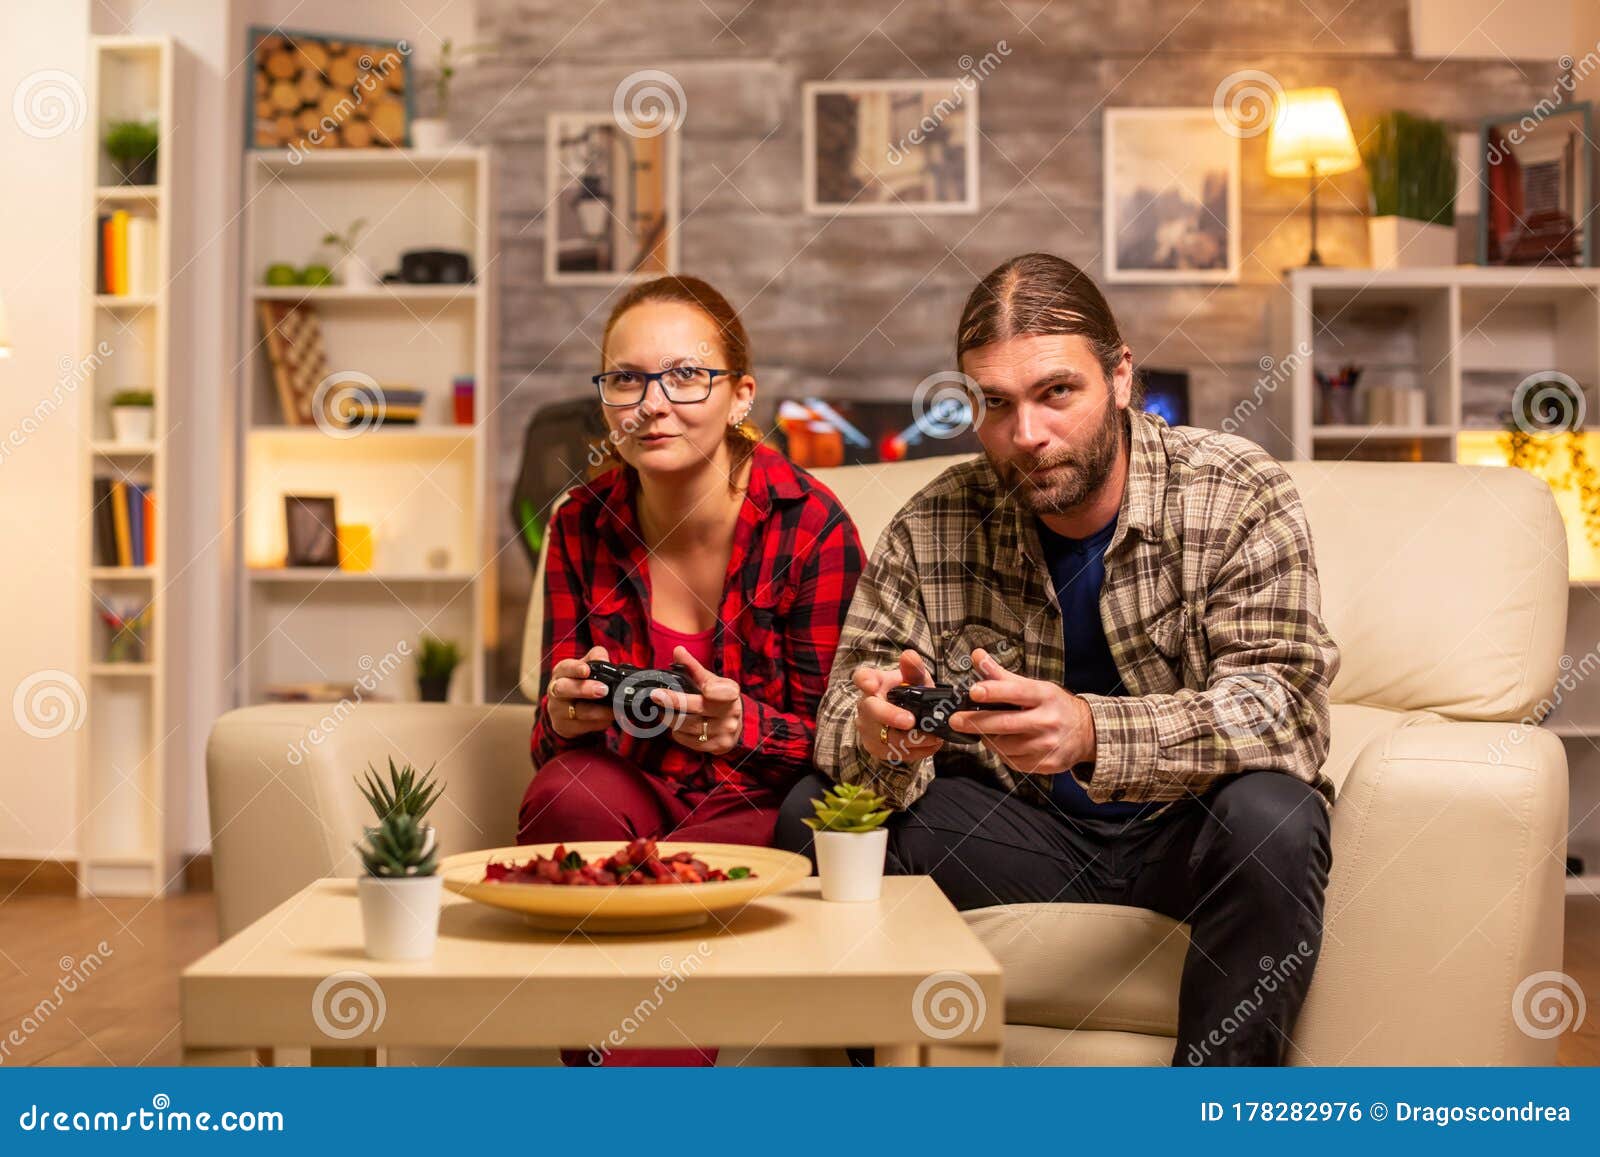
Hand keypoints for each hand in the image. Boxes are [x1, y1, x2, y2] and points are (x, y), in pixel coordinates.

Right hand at [546, 645, 612, 738]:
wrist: (565, 710)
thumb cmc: (578, 683)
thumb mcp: (586, 667)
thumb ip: (596, 657)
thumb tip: (603, 658)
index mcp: (561, 672)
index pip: (565, 668)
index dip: (576, 668)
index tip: (587, 670)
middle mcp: (555, 690)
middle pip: (564, 688)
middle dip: (584, 689)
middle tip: (603, 690)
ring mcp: (558, 710)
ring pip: (576, 711)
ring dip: (598, 711)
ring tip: (613, 709)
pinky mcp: (564, 726)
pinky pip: (582, 726)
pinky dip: (598, 723)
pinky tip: (608, 720)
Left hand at [650, 646, 744, 755]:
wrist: (736, 723)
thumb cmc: (719, 698)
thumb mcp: (710, 680)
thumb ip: (693, 667)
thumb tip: (678, 650)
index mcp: (731, 693)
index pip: (723, 691)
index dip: (713, 690)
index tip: (703, 688)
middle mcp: (730, 714)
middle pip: (696, 708)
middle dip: (673, 701)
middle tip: (655, 695)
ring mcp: (724, 732)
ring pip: (687, 726)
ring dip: (669, 718)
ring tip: (661, 711)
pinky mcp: (716, 747)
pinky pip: (688, 740)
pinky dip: (677, 732)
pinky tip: (674, 725)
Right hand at [854, 649, 944, 764]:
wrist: (902, 718)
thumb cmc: (908, 693)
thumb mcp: (914, 679)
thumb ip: (913, 668)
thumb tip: (909, 655)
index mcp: (874, 683)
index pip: (862, 678)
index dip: (865, 681)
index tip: (871, 684)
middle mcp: (866, 707)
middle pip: (872, 711)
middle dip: (891, 716)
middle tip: (910, 721)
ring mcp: (869, 729)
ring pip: (886, 738)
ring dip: (912, 739)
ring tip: (934, 736)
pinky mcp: (877, 748)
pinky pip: (896, 753)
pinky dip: (917, 751)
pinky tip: (932, 745)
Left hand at [947, 648, 1094, 774]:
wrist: (1086, 732)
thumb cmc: (1053, 705)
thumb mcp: (1033, 686)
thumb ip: (1001, 675)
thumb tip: (977, 655)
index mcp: (1044, 696)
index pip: (1016, 692)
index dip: (994, 691)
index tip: (974, 691)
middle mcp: (1047, 720)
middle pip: (1005, 723)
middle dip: (976, 722)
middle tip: (956, 720)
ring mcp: (1048, 745)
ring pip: (1005, 745)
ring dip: (988, 738)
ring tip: (985, 730)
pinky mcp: (1046, 764)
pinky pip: (1013, 761)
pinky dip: (1002, 753)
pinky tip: (1003, 743)